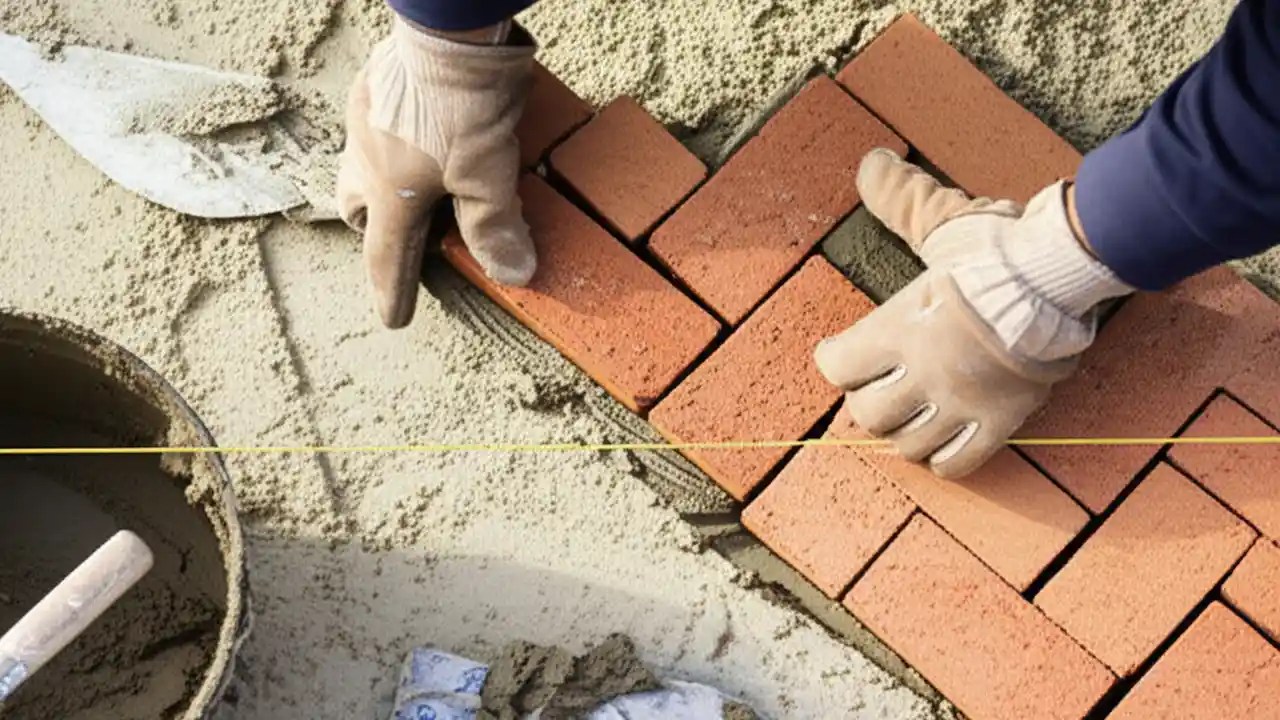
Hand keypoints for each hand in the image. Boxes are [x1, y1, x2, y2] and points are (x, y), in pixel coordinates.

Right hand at [337, 18, 536, 328]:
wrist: (446, 27)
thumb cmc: (463, 103)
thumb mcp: (489, 174)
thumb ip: (496, 227)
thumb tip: (513, 273)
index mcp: (391, 193)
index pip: (387, 259)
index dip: (394, 293)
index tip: (395, 319)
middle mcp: (365, 161)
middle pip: (358, 210)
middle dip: (378, 232)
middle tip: (408, 239)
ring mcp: (364, 121)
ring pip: (359, 166)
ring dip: (381, 184)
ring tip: (415, 188)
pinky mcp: (373, 87)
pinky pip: (372, 128)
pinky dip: (390, 143)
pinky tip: (419, 133)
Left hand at [815, 149, 1131, 477]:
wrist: (1062, 277)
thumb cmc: (998, 249)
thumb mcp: (940, 222)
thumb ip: (900, 199)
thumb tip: (871, 161)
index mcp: (898, 327)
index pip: (837, 366)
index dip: (834, 360)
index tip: (839, 353)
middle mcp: (922, 373)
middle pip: (867, 415)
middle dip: (866, 403)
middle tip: (876, 390)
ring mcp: (961, 402)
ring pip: (907, 444)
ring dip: (901, 433)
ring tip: (907, 418)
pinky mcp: (1000, 422)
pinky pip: (957, 463)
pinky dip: (941, 461)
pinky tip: (940, 446)